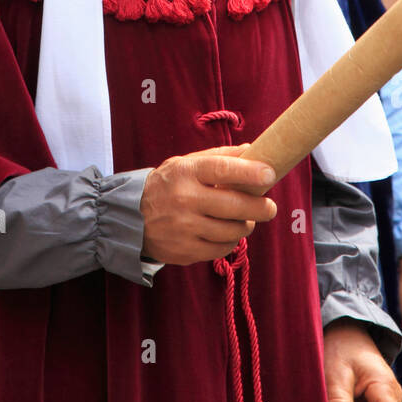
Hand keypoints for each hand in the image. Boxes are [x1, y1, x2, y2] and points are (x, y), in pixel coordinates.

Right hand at [140, 145, 276, 265]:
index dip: (250, 172)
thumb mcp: (186, 163)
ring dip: (245, 225)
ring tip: (244, 219)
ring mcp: (184, 228)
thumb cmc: (168, 185)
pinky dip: (230, 241)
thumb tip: (253, 150)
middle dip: (260, 207)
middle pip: (234, 206)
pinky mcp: (185, 251)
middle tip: (270, 207)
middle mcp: (184, 200)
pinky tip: (227, 233)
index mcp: (186, 172)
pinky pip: (221, 249)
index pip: (223, 170)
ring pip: (232, 230)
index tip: (270, 174)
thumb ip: (220, 157)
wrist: (131, 216)